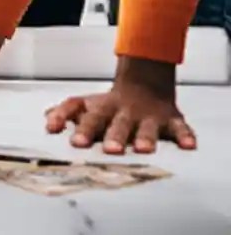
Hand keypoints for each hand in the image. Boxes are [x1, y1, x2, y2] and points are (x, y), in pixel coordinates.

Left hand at [44, 58, 195, 153]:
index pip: (85, 114)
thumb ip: (65, 112)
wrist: (144, 84)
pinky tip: (188, 146)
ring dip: (145, 137)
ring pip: (146, 127)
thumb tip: (47, 121)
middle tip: (109, 149)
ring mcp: (147, 116)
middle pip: (115, 123)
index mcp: (100, 109)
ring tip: (143, 149)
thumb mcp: (86, 105)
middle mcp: (123, 112)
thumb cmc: (109, 105)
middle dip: (113, 136)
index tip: (69, 139)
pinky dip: (184, 136)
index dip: (76, 124)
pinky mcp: (171, 120)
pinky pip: (179, 128)